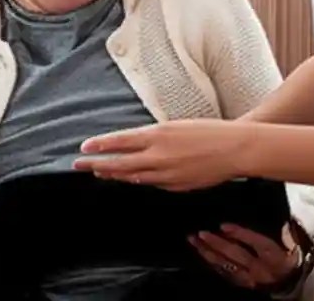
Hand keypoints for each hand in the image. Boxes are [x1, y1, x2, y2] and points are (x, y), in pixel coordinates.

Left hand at [74, 119, 251, 191]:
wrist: (234, 149)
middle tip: (79, 164)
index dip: (100, 146)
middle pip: (120, 164)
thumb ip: (154, 136)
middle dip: (97, 164)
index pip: (120, 142)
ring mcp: (166, 174)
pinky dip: (139, 180)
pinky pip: (152, 183)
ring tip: (100, 172)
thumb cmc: (208, 131)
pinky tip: (132, 178)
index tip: (83, 147)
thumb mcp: (176, 126)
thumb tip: (135, 143)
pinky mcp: (176, 186)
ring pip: (133, 177)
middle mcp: (158, 156)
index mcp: (158, 135)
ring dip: (115, 175)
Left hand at [191, 223, 301, 290]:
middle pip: (236, 255)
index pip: (257, 243)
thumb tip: (282, 222)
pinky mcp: (242, 284)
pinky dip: (212, 262)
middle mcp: (260, 270)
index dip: (240, 234)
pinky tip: (203, 253)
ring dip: (208, 253)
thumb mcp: (294, 245)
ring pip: (225, 265)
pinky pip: (224, 273)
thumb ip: (287, 234)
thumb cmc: (291, 258)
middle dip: (217, 244)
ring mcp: (249, 279)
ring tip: (194, 240)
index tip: (223, 225)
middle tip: (201, 233)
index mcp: (275, 257)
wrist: (291, 284)